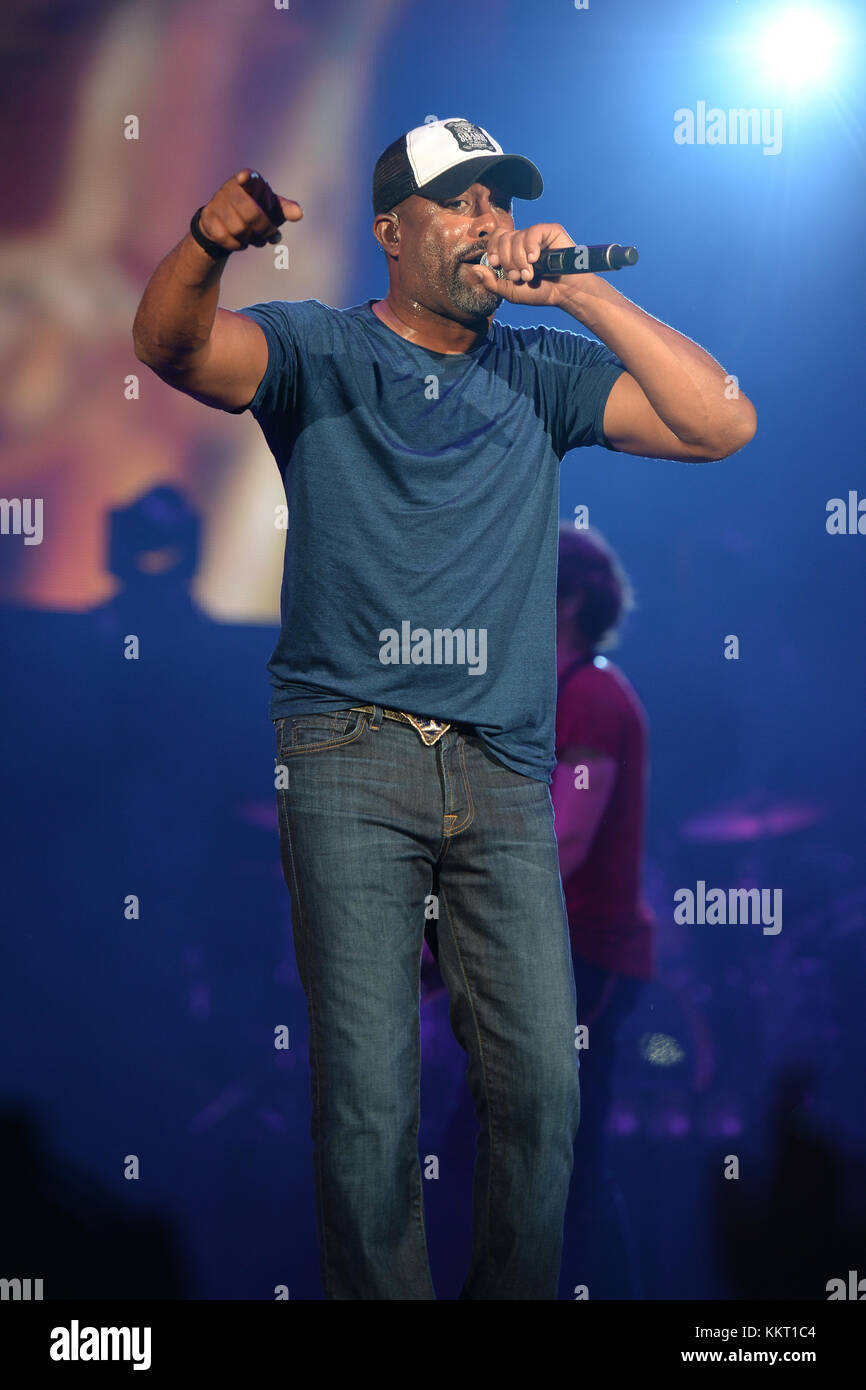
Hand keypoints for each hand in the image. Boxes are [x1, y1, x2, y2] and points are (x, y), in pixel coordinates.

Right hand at [197, 169, 302, 252]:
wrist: (227, 223)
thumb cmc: (256, 211)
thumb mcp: (273, 209)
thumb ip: (286, 209)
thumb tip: (299, 214)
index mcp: (250, 181)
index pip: (249, 178)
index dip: (247, 178)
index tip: (243, 178)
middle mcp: (231, 188)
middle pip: (251, 213)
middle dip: (265, 229)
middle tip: (271, 236)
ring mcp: (217, 202)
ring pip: (238, 228)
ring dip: (252, 239)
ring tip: (257, 240)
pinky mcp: (208, 217)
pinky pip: (225, 237)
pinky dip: (238, 245)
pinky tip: (242, 242)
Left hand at [468, 222, 586, 307]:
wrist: (564, 293)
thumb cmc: (540, 291)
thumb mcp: (511, 291)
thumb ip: (492, 282)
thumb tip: (475, 269)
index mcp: (512, 251)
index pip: (495, 239)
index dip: (493, 250)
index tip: (496, 264)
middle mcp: (522, 240)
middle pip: (504, 238)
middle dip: (508, 261)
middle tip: (519, 276)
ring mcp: (536, 234)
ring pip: (517, 237)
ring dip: (520, 260)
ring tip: (530, 275)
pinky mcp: (550, 231)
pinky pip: (533, 232)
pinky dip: (531, 247)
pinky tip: (534, 259)